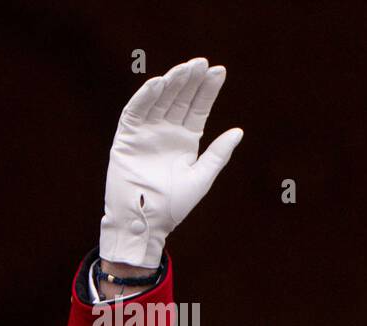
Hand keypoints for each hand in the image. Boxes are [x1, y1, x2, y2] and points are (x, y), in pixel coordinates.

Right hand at [100, 56, 242, 267]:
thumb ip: (219, 154)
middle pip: (180, 99)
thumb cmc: (175, 205)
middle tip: (203, 62)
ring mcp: (146, 133)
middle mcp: (166, 132)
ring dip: (172, 83)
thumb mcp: (202, 177)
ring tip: (185, 68)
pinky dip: (145, 98)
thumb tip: (239, 130)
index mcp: (186, 140)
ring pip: (159, 101)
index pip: (198, 108)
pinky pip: (135, 112)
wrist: (147, 222)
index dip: (207, 90)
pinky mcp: (127, 137)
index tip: (219, 71)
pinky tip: (158, 83)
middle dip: (191, 81)